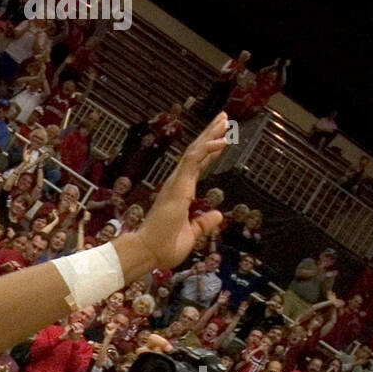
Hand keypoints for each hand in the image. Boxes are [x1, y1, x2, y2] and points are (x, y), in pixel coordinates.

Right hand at [135, 115, 228, 269]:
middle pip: (196, 153)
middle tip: (223, 119)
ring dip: (210, 135)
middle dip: (210, 135)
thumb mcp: (191, 234)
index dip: (209, 153)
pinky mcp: (177, 185)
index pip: (196, 167)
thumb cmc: (162, 248)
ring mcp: (176, 184)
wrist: (148, 252)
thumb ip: (204, 223)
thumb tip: (218, 215)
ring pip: (195, 151)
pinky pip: (193, 160)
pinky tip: (221, 140)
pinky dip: (207, 148)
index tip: (220, 141)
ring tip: (224, 120)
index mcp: (179, 195)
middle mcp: (176, 185)